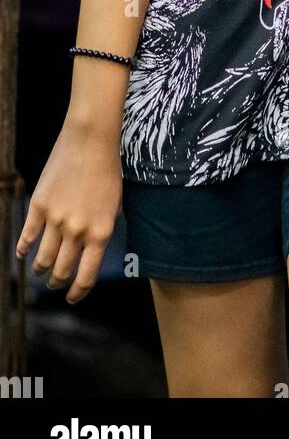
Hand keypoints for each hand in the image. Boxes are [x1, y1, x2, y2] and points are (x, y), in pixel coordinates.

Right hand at [16, 118, 122, 303]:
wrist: (91, 141)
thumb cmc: (108, 171)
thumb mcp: (115, 205)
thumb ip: (103, 230)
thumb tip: (93, 252)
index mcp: (100, 233)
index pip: (86, 276)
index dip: (78, 292)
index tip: (72, 298)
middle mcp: (77, 231)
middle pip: (61, 272)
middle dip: (57, 283)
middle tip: (55, 284)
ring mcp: (55, 220)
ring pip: (42, 260)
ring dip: (41, 270)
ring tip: (42, 271)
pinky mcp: (38, 206)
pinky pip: (27, 237)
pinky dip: (24, 250)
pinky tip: (24, 253)